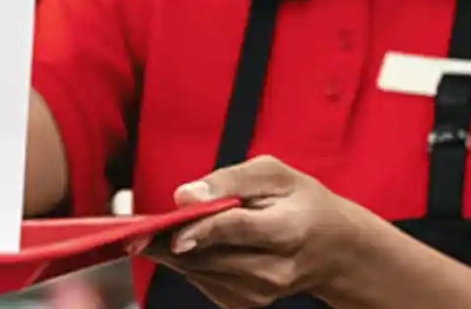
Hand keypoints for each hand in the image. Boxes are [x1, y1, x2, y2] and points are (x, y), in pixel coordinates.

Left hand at [146, 156, 359, 308]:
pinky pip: (199, 279)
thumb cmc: (300, 203)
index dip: (202, 230)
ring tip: (165, 228)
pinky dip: (189, 259)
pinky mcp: (243, 303)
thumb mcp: (274, 174)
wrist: (331, 250)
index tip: (173, 231)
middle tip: (139, 228)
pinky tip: (194, 243)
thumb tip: (185, 195)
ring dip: (174, 249)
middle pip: (210, 255)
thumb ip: (230, 180)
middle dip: (170, 240)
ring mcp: (259, 292)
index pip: (237, 230)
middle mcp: (274, 270)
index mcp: (287, 230)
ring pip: (198, 269)